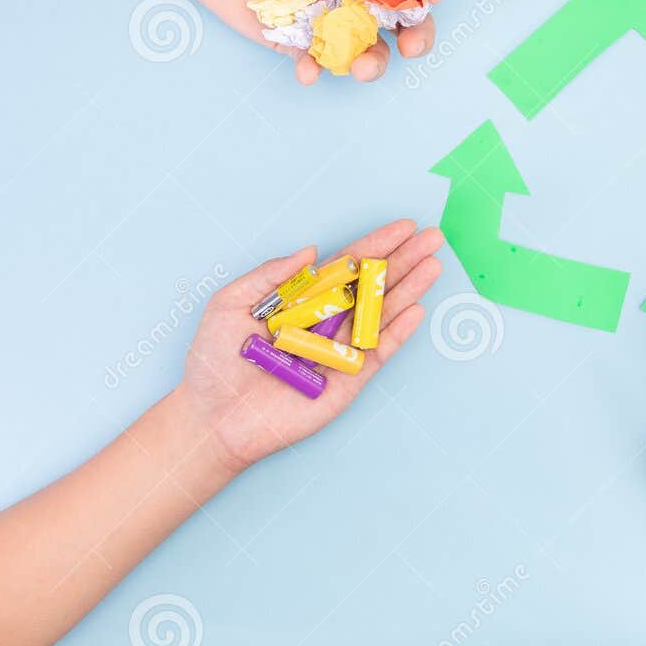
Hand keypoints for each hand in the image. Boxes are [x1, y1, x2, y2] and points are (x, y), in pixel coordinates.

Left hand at [174, 219, 443, 472]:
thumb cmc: (214, 362)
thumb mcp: (229, 304)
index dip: (375, 246)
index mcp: (302, 301)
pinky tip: (416, 309)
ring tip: (433, 265)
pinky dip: (397, 332)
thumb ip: (270, 276)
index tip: (403, 226)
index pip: (346, 267)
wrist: (212, 419)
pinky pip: (377, 353)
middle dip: (403, 261)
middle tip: (433, 237)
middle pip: (372, 286)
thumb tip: (312, 251)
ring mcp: (340, 351)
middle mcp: (326, 323)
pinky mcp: (347, 382)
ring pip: (381, 315)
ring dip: (409, 290)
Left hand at [178, 0, 449, 84]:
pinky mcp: (299, 39)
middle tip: (413, 46)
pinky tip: (307, 69)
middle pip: (402, 17)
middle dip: (417, 35)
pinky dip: (317, 69)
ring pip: (367, 46)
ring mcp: (329, 16)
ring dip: (373, 62)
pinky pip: (318, 60)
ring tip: (359, 68)